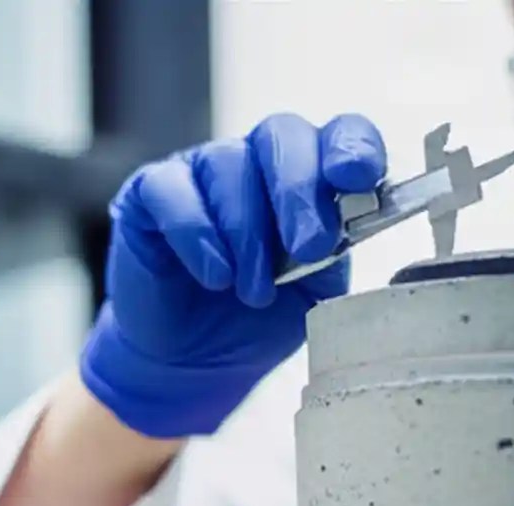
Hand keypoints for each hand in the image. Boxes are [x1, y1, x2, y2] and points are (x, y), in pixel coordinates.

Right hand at [80, 113, 386, 437]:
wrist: (196, 362)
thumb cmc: (259, 319)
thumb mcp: (317, 289)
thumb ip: (339, 250)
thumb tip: (364, 218)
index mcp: (310, 176)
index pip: (340, 134)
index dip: (353, 146)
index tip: (358, 177)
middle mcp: (257, 160)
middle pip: (282, 136)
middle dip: (300, 192)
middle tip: (308, 247)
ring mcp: (201, 170)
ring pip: (228, 163)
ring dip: (248, 233)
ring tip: (255, 292)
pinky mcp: (149, 193)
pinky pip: (172, 191)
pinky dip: (199, 235)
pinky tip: (214, 276)